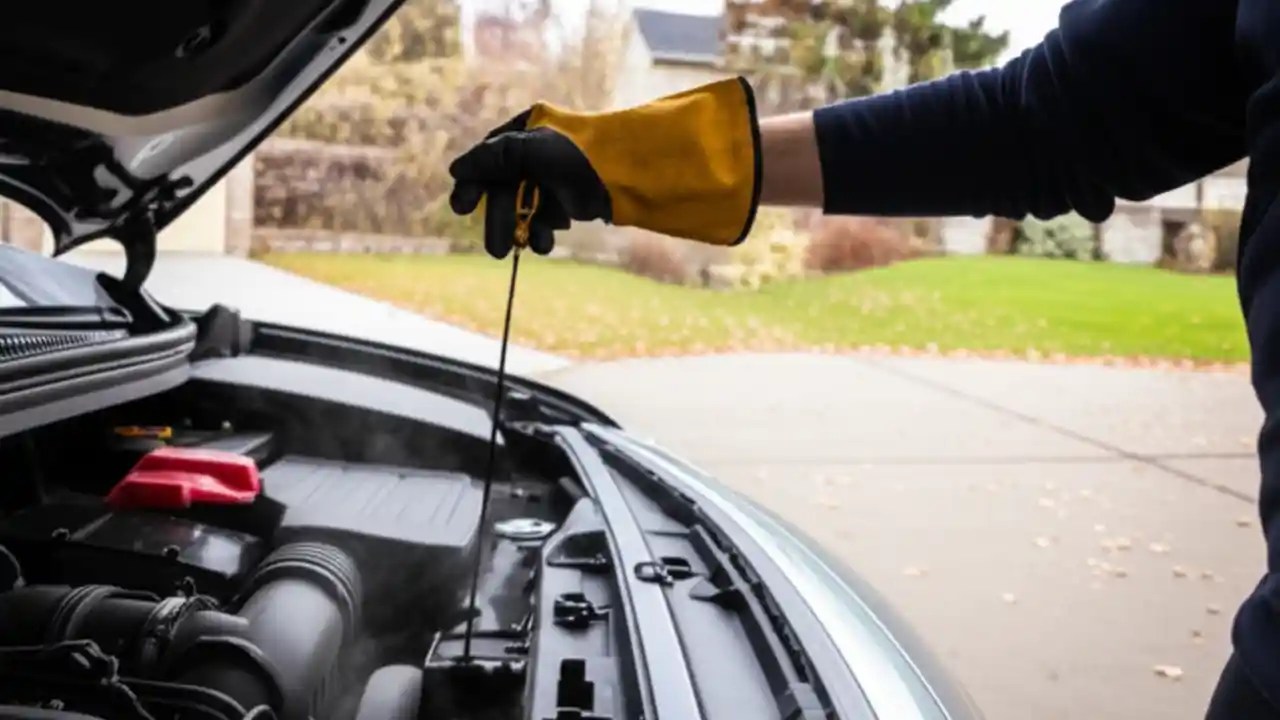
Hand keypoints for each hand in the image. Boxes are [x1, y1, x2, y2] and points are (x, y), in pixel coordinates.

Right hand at [449, 78, 761, 259]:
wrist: (637, 175)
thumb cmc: (584, 157)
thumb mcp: (532, 152)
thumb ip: (492, 160)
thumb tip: (457, 171)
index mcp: (531, 127)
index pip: (490, 156)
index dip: (474, 183)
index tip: (460, 207)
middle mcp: (544, 147)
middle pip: (508, 186)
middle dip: (501, 218)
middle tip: (495, 250)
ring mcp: (561, 172)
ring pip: (528, 204)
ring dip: (524, 228)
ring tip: (531, 247)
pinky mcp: (577, 195)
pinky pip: (549, 214)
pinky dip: (544, 228)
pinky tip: (548, 240)